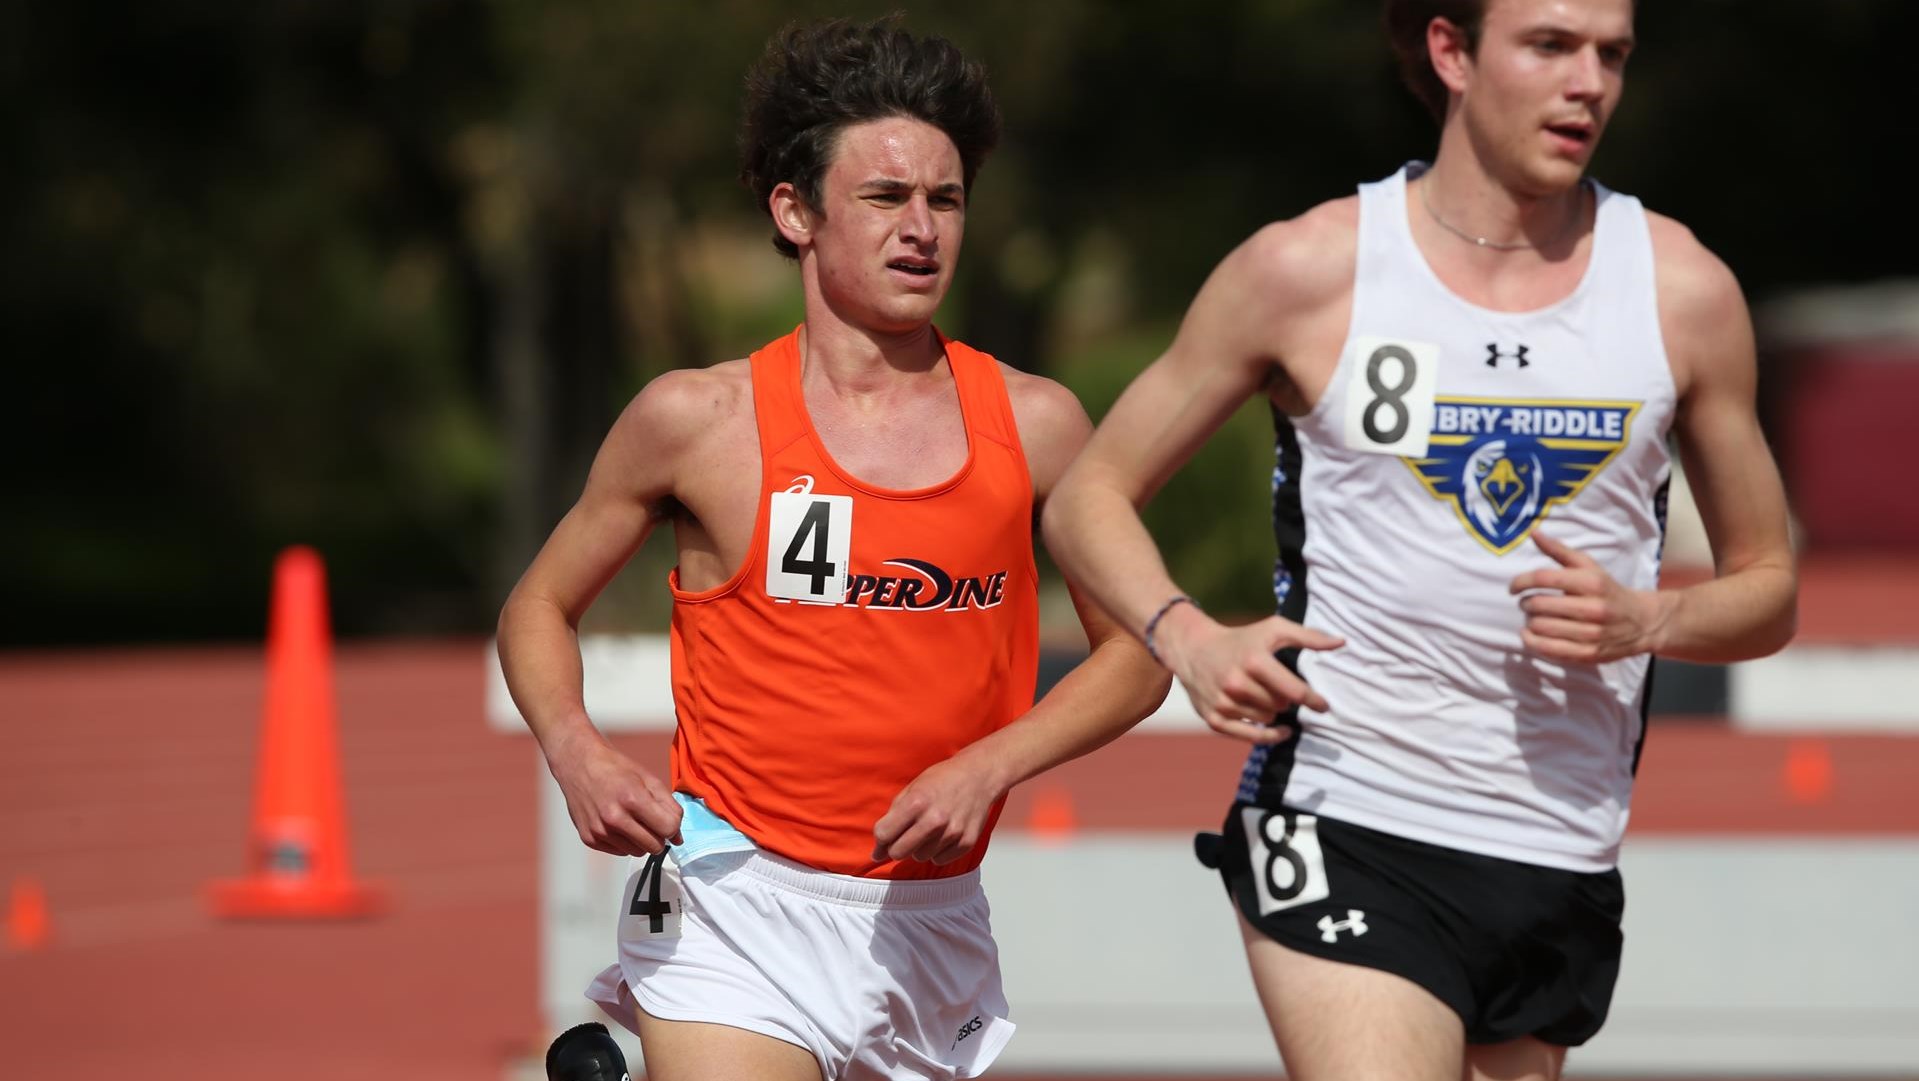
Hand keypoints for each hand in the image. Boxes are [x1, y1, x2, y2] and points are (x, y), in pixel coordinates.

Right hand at [546, 734, 683, 856]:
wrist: (578, 763)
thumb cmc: (614, 768)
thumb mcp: (648, 779)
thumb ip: (668, 806)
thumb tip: (678, 836)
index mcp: (632, 798)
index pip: (668, 829)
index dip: (673, 826)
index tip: (668, 819)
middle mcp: (614, 818)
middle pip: (654, 846)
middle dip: (659, 835)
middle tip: (651, 820)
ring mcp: (600, 830)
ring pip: (637, 852)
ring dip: (641, 840)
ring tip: (633, 819)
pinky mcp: (589, 838)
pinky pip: (620, 852)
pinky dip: (624, 841)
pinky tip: (618, 823)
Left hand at [872, 752, 1006, 864]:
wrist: (978, 776)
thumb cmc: (942, 780)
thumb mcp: (912, 788)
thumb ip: (893, 816)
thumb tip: (878, 851)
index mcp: (916, 802)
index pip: (883, 834)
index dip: (880, 839)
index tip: (884, 838)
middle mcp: (934, 820)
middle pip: (899, 852)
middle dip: (896, 847)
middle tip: (903, 838)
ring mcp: (952, 832)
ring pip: (920, 857)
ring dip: (920, 847)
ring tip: (929, 830)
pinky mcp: (966, 842)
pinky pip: (940, 860)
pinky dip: (938, 851)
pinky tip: (943, 835)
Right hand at [1157, 606, 1342, 743]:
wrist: (1194, 649)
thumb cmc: (1241, 639)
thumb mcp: (1273, 629)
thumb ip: (1308, 637)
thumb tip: (1341, 642)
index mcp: (1255, 661)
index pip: (1294, 691)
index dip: (1313, 700)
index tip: (1324, 706)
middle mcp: (1237, 684)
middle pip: (1281, 706)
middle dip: (1285, 699)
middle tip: (1278, 688)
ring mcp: (1224, 703)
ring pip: (1267, 720)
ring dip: (1272, 712)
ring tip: (1264, 696)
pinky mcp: (1214, 719)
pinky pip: (1250, 737)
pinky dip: (1268, 736)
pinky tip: (1280, 730)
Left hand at [1508, 531, 1670, 663]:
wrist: (1643, 622)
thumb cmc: (1608, 590)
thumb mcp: (1589, 567)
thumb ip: (1559, 551)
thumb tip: (1534, 533)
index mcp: (1591, 582)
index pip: (1544, 578)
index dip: (1520, 582)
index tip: (1513, 587)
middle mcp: (1592, 608)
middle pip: (1539, 605)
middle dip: (1525, 603)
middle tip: (1527, 603)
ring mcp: (1591, 634)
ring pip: (1540, 627)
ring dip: (1529, 622)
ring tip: (1534, 618)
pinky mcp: (1588, 654)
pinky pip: (1548, 649)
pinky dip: (1532, 641)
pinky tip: (1530, 634)